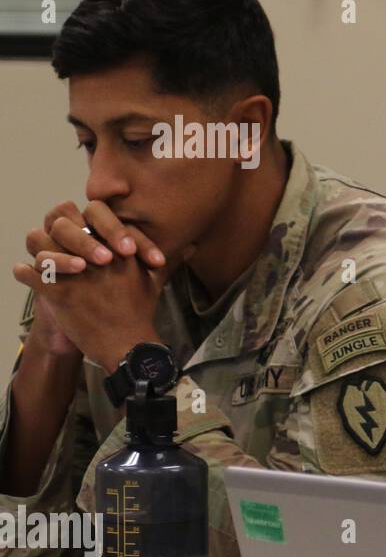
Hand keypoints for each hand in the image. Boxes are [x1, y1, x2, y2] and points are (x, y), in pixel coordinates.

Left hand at [15, 201, 174, 366]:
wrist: (128, 345)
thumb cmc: (141, 312)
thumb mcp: (157, 281)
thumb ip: (170, 259)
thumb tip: (191, 247)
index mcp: (117, 247)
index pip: (94, 212)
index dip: (84, 217)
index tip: (83, 229)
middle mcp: (96, 255)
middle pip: (62, 220)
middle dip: (56, 228)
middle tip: (55, 239)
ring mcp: (77, 273)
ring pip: (40, 244)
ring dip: (38, 250)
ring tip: (40, 259)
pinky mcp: (60, 292)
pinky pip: (29, 274)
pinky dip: (24, 273)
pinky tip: (28, 275)